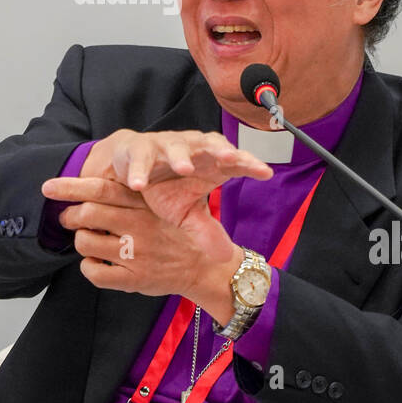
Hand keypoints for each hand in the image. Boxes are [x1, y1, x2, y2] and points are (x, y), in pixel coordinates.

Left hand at [41, 175, 242, 317]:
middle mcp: (139, 225)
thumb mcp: (158, 205)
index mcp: (143, 203)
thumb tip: (86, 191)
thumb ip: (127, 197)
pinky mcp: (135, 278)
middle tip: (68, 219)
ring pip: (86, 242)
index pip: (101, 189)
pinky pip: (94, 272)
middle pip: (88, 213)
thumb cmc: (173, 231)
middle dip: (70, 216)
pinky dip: (88, 267)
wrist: (204, 266)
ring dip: (80, 241)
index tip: (48, 187)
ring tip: (89, 241)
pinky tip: (96, 264)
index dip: (71, 186)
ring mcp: (136, 253)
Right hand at [82, 129, 272, 214]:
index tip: (265, 173)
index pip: (235, 161)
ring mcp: (166, 146)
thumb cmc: (169, 185)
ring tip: (185, 169)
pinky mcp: (140, 149)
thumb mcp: (187, 211)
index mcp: (210, 163)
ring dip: (180, 157)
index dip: (249, 164)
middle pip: (210, 145)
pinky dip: (139, 170)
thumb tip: (224, 257)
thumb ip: (205, 228)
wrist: (136, 165)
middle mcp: (192, 149)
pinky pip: (140, 159)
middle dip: (220, 150)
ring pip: (176, 148)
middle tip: (230, 158)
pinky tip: (138, 185)